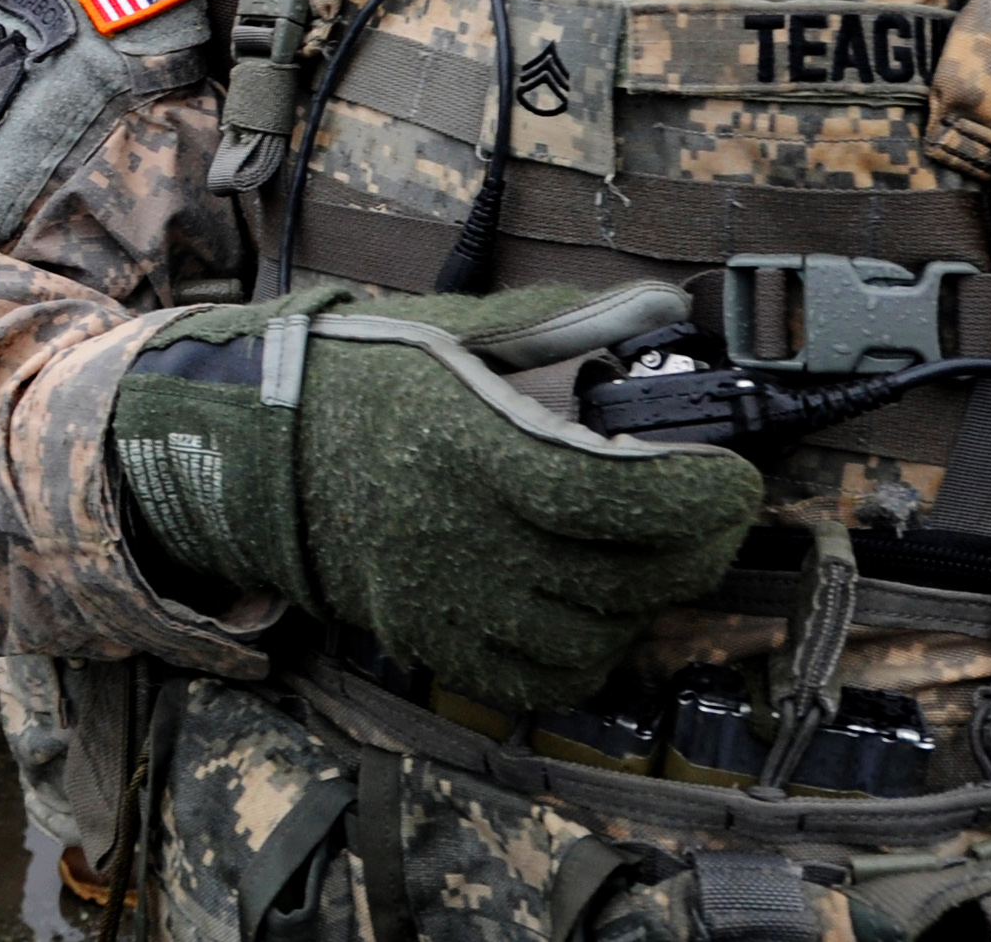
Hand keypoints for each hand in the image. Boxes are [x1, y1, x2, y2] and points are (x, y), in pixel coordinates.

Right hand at [111, 284, 762, 714]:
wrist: (257, 449)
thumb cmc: (365, 376)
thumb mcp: (460, 328)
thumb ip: (567, 321)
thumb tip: (664, 306)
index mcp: (471, 448)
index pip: (611, 499)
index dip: (694, 500)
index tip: (733, 477)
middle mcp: (458, 538)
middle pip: (622, 577)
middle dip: (696, 545)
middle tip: (711, 510)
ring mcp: (442, 603)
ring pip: (594, 640)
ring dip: (646, 602)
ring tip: (650, 554)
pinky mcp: (431, 645)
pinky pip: (541, 684)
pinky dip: (590, 653)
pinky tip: (595, 603)